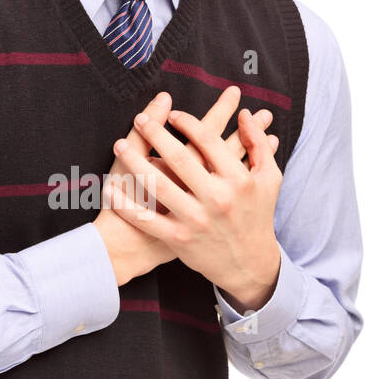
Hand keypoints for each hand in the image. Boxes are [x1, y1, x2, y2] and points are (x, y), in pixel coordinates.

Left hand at [106, 93, 282, 308]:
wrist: (248, 264)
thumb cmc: (257, 215)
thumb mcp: (268, 179)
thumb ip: (258, 145)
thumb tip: (245, 114)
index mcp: (238, 180)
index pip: (208, 140)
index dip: (187, 123)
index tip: (173, 114)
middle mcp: (216, 198)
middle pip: (179, 157)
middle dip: (156, 133)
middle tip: (139, 118)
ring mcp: (195, 220)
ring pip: (158, 185)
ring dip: (134, 162)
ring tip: (119, 144)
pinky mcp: (178, 239)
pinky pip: (146, 220)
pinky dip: (125, 205)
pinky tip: (110, 188)